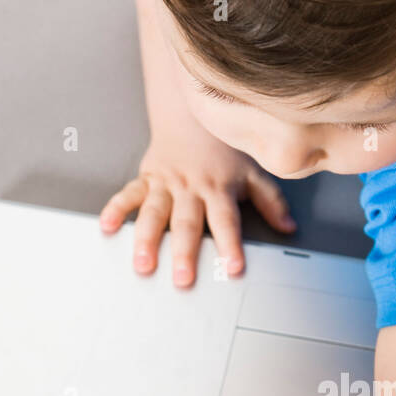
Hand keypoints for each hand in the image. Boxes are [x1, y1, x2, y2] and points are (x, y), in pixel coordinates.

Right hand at [99, 127, 294, 286]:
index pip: (226, 221)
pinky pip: (129, 194)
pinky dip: (116, 209)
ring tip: (142, 263)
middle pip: (188, 224)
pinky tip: (106, 227)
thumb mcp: (253, 173)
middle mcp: (191, 189)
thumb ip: (270, 201)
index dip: (231, 245)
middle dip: (185, 253)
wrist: (193, 116)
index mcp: (219, 190)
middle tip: (183, 279)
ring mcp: (167, 184)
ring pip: (155, 213)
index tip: (233, 268)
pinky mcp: (147, 179)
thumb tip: (289, 227)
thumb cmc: (224, 152)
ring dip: (147, 239)